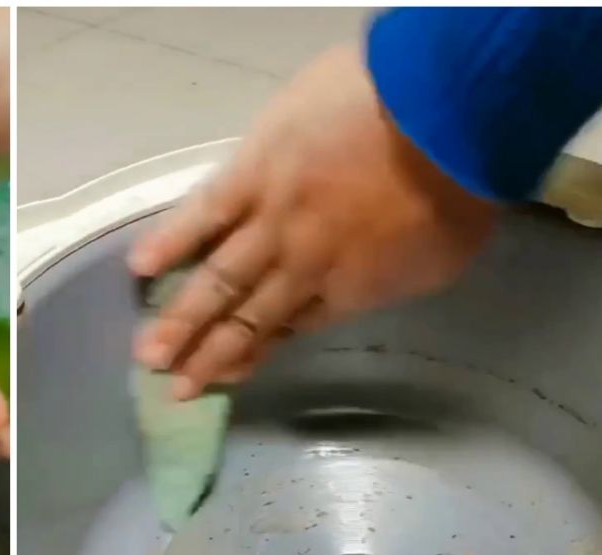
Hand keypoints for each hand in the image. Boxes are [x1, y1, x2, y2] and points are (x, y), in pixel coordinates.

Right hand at [129, 43, 496, 398]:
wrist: (447, 120)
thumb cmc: (460, 187)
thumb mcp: (436, 261)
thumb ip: (386, 281)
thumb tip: (356, 291)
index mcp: (346, 291)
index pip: (288, 330)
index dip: (252, 355)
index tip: (225, 376)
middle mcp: (299, 269)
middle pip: (244, 320)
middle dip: (204, 357)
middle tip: (168, 388)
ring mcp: (271, 222)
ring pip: (217, 281)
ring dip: (181, 321)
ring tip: (146, 353)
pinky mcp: (253, 173)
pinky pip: (205, 213)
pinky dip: (172, 241)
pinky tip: (140, 268)